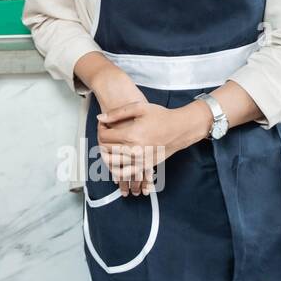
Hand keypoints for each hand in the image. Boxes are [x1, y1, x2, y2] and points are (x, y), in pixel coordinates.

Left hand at [94, 76, 149, 195]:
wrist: (181, 128)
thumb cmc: (161, 116)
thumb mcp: (138, 107)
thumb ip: (117, 113)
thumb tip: (100, 118)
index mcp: (131, 135)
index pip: (104, 136)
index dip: (100, 129)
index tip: (103, 125)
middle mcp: (135, 150)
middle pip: (106, 150)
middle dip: (101, 141)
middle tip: (105, 134)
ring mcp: (141, 160)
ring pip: (113, 164)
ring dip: (106, 156)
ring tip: (108, 148)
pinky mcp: (146, 166)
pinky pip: (126, 173)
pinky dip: (117, 170)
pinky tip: (115, 164)